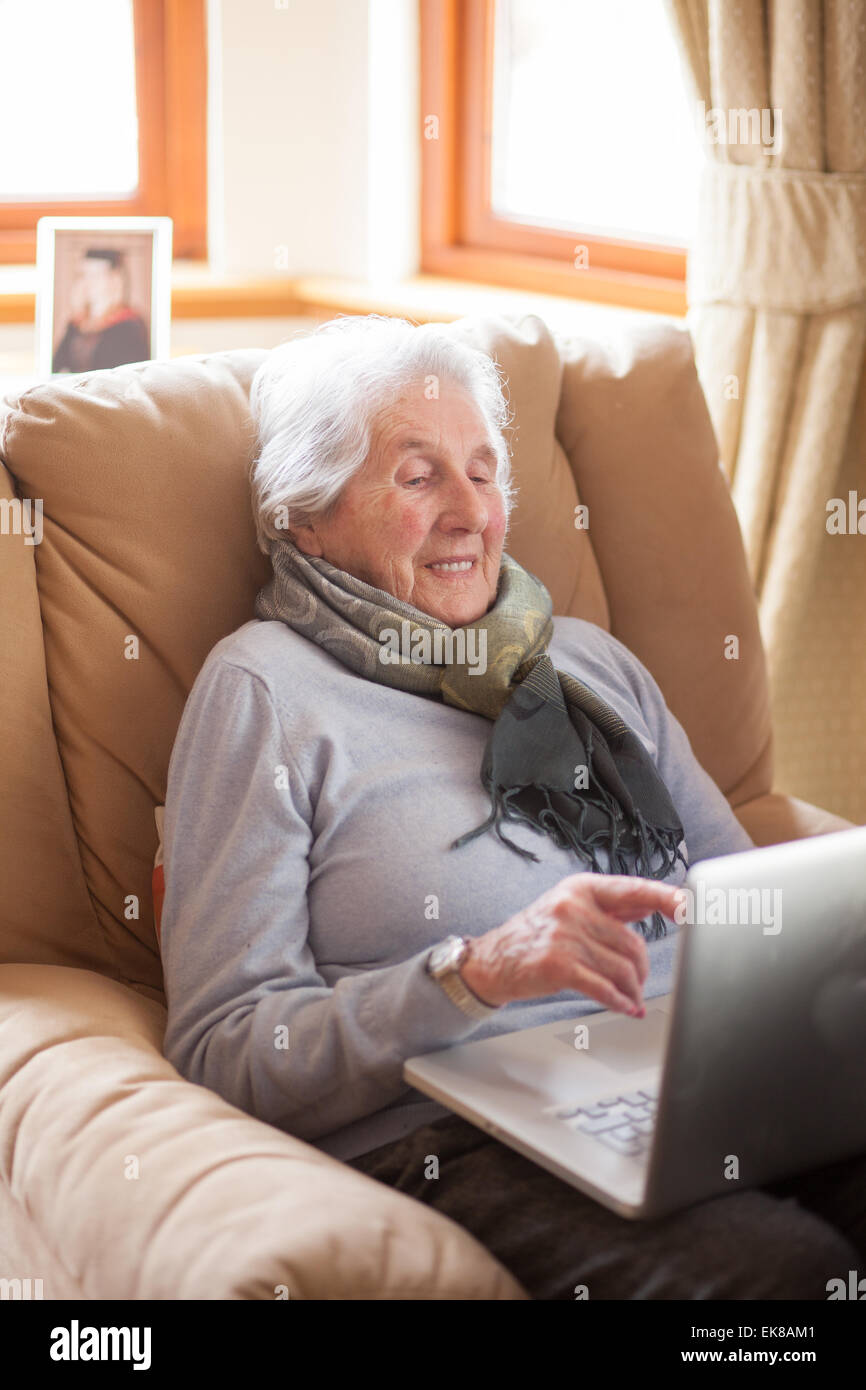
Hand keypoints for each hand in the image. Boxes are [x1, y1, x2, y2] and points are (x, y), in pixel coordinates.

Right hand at [459, 874, 686, 1015]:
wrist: (492, 961)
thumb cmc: (535, 935)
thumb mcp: (570, 908)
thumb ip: (611, 907)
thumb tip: (652, 905)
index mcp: (582, 888)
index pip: (634, 890)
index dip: (667, 899)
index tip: (692, 907)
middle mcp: (574, 906)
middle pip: (633, 941)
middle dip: (641, 968)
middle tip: (638, 982)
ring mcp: (565, 935)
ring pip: (622, 967)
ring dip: (632, 989)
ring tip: (631, 998)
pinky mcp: (558, 965)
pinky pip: (603, 987)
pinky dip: (620, 1001)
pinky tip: (626, 1007)